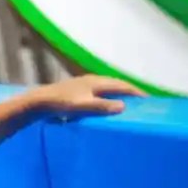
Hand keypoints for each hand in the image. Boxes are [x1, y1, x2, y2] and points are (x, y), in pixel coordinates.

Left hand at [26, 75, 145, 117]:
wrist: (38, 102)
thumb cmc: (60, 104)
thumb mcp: (82, 107)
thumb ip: (101, 106)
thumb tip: (123, 106)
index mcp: (96, 82)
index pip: (123, 86)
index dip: (137, 93)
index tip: (150, 101)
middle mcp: (92, 80)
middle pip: (116, 84)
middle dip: (130, 91)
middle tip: (142, 101)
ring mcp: (83, 84)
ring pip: (107, 87)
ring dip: (118, 93)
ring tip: (127, 103)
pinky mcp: (76, 90)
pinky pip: (98, 92)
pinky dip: (107, 97)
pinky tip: (104, 105)